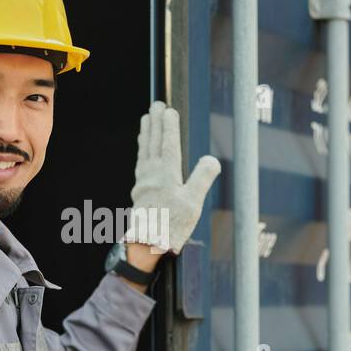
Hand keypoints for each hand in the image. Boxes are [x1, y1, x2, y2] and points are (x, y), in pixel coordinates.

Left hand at [128, 100, 220, 253]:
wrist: (146, 246)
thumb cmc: (171, 226)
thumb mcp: (193, 203)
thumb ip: (202, 177)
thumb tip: (211, 159)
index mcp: (166, 174)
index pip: (168, 143)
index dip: (169, 125)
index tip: (169, 110)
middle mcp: (151, 174)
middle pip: (153, 142)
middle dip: (155, 122)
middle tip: (156, 104)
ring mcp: (143, 183)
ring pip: (144, 151)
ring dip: (146, 133)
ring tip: (146, 119)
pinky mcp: (139, 193)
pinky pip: (140, 164)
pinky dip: (142, 151)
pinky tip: (143, 151)